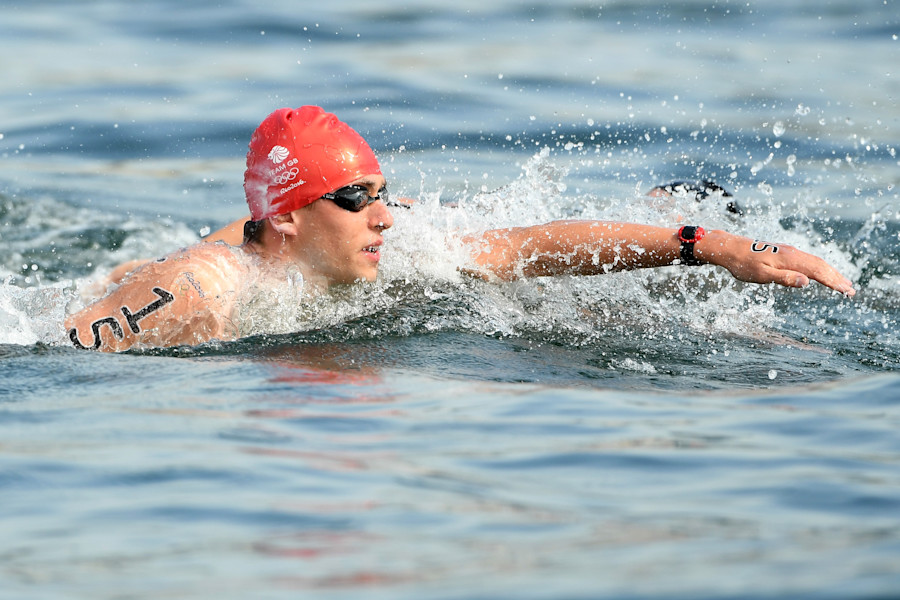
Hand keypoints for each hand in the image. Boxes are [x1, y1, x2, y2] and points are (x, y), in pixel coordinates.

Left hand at [695, 230, 855, 295]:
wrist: (730, 248)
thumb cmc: (743, 264)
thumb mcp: (761, 276)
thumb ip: (784, 278)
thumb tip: (807, 282)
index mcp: (790, 259)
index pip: (818, 271)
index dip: (834, 282)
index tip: (847, 291)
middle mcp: (793, 253)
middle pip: (821, 265)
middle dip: (837, 278)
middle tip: (851, 291)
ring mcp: (789, 252)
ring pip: (815, 262)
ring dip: (830, 272)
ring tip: (842, 283)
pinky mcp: (784, 253)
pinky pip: (807, 260)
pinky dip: (819, 268)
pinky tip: (820, 274)